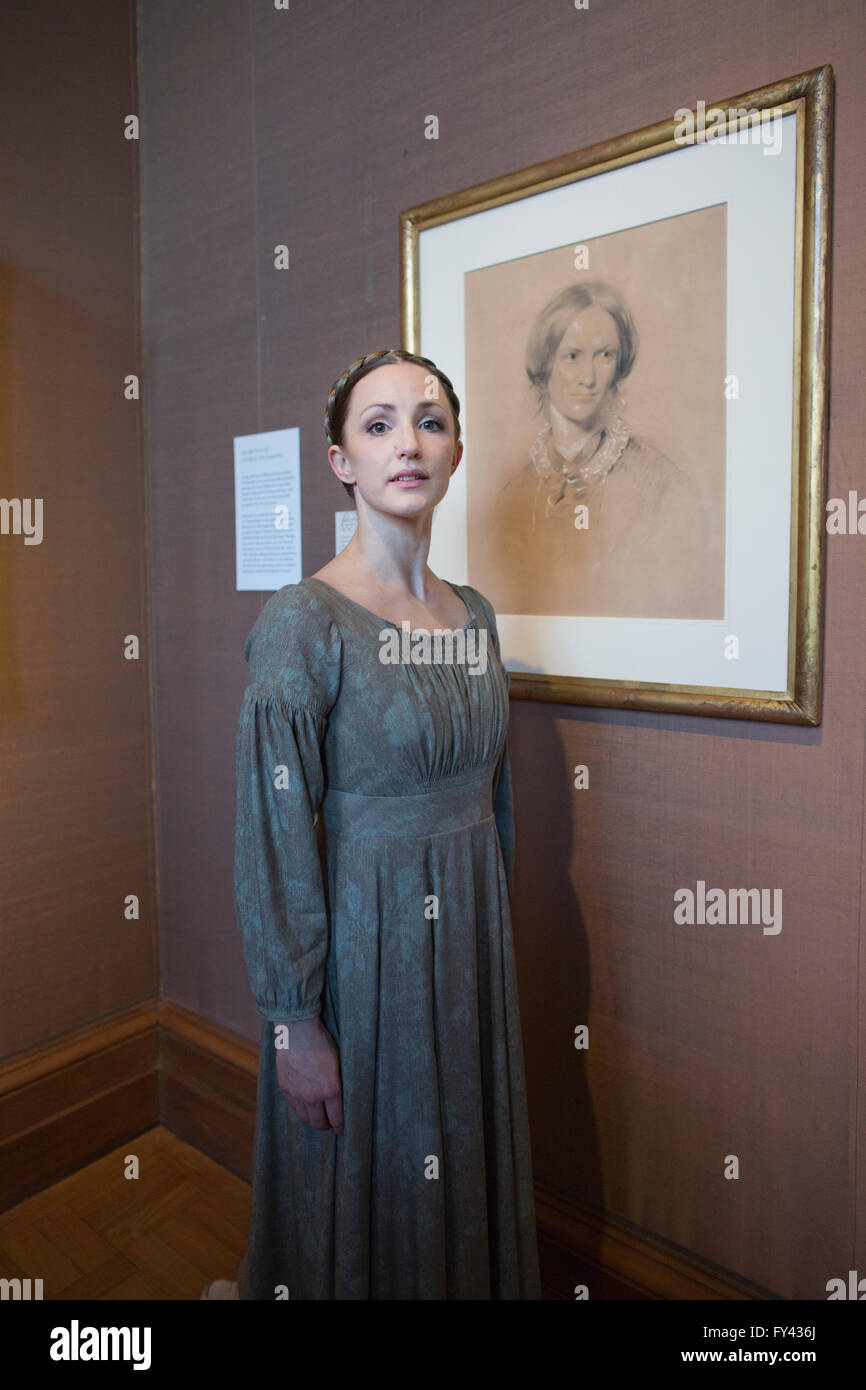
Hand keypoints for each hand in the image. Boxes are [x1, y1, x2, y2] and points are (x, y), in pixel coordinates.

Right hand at [274, 1017, 343, 1134]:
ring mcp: (297, 1094)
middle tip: (331, 1123)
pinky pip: (294, 1107)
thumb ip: (339, 1084)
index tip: (343, 1129)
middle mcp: (313, 1096)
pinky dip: (301, 1109)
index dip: (341, 1127)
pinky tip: (306, 1103)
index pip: (337, 1119)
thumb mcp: (338, 1063)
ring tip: (318, 1114)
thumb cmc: (322, 1043)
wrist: (298, 1031)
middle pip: (320, 1124)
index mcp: (330, 1090)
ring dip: (313, 1119)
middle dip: (327, 1126)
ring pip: (306, 1119)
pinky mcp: (285, 1089)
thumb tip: (343, 1099)